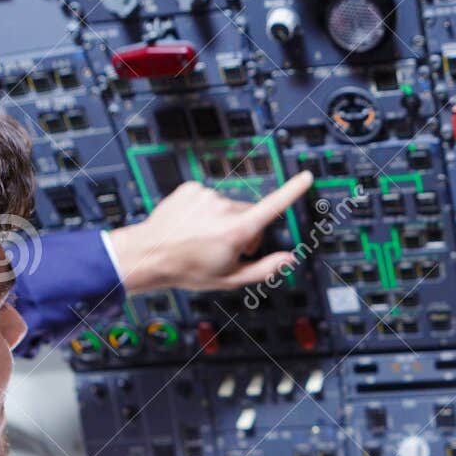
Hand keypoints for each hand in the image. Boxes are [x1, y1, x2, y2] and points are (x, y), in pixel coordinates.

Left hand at [105, 171, 312, 292]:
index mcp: (236, 230)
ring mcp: (207, 195)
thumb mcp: (229, 278)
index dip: (293, 190)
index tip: (306, 177)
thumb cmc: (187, 270)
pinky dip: (206, 210)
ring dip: (224, 220)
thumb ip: (264, 269)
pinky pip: (209, 198)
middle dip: (246, 228)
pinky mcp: (192, 189)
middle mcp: (223, 208)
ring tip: (205, 238)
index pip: (273, 206)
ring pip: (228, 206)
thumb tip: (288, 260)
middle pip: (250, 213)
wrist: (149, 254)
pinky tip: (194, 225)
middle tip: (228, 249)